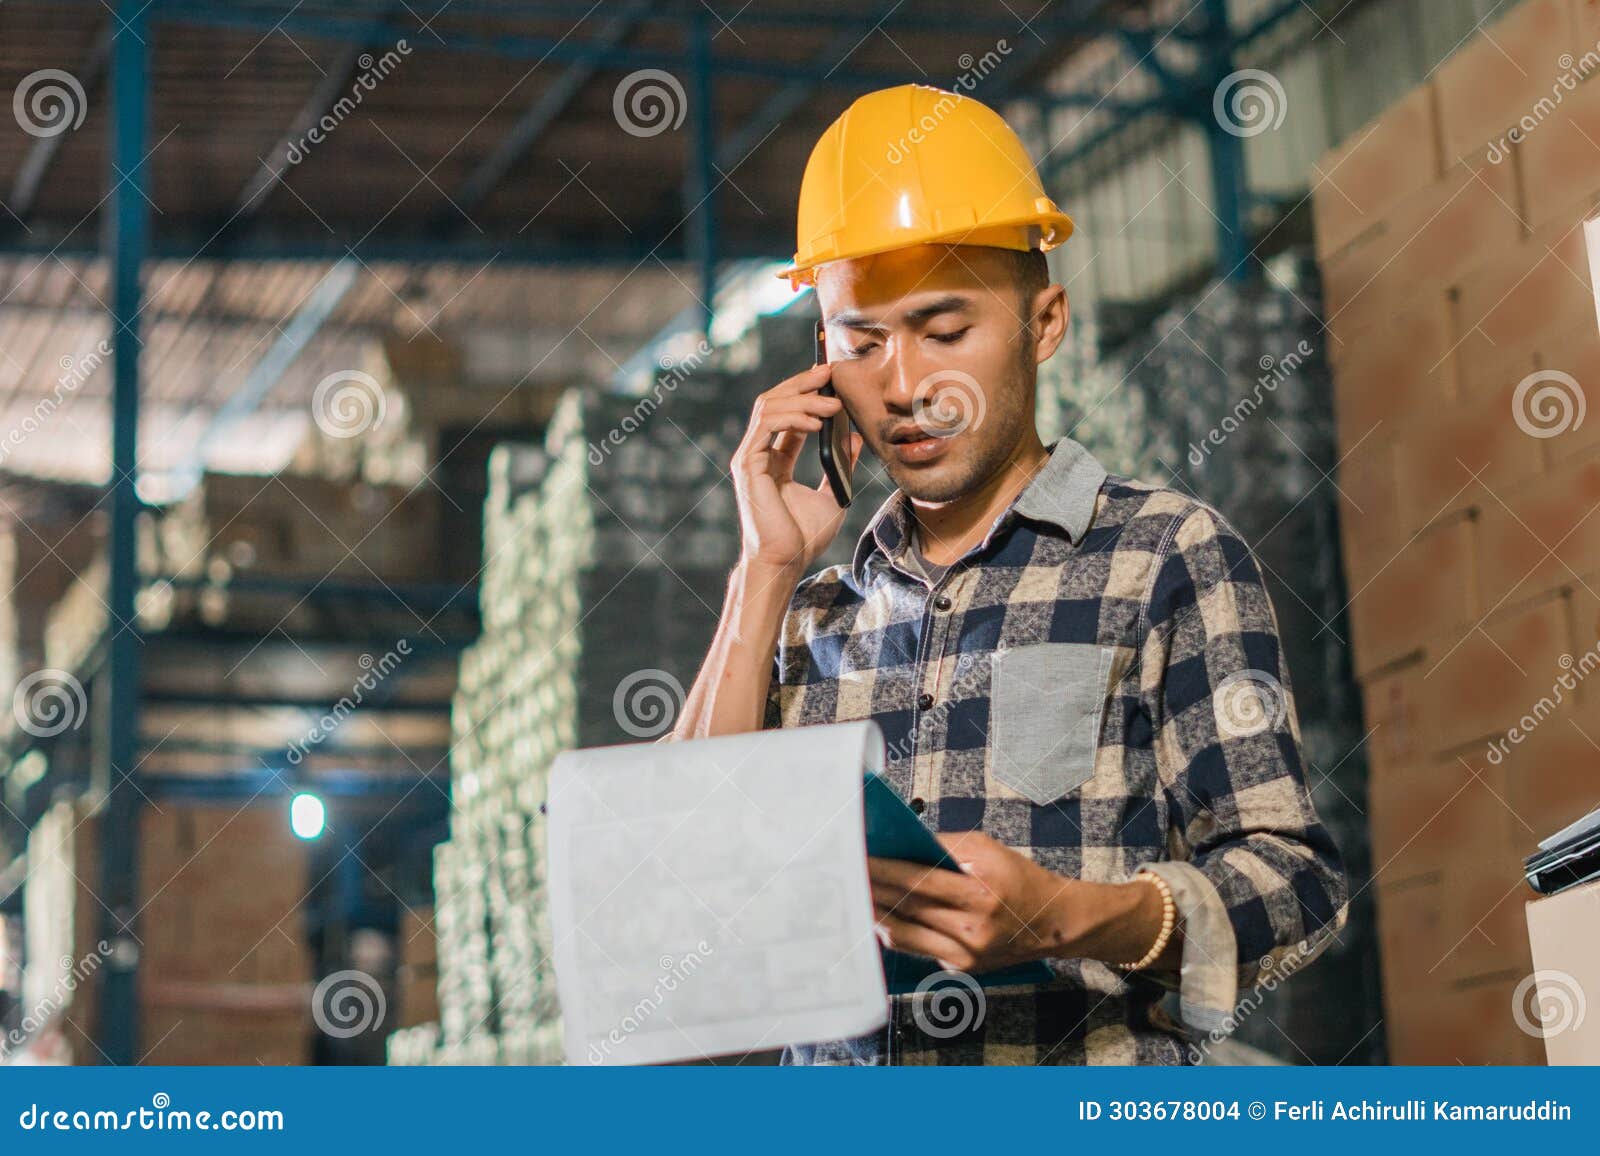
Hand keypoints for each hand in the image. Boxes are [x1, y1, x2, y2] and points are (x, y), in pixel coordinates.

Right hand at [730, 363, 863, 575]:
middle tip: (829, 371)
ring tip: (832, 403)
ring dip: (803, 399)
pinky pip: (767, 427)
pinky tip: (817, 422)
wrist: (785, 562)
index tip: (831, 378)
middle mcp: (759, 453)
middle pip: (774, 401)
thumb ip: (840, 464)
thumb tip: (854, 435)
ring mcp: (750, 458)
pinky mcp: (748, 465)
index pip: (787, 413)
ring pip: (769, 408)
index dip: (807, 392)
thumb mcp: (834, 493)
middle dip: (802, 383)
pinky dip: (792, 418)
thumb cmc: (803, 537)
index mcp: (775, 459)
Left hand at [869, 832, 1170, 972]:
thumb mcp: (987, 849)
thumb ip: (944, 847)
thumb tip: (899, 845)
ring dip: (873, 912)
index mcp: (981, 892)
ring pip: (904, 933)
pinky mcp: (961, 968)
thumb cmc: (1017, 877)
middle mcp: (973, 928)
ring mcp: (966, 954)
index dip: (883, 870)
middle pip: (906, 907)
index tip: (856, 857)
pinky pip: (916, 948)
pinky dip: (894, 930)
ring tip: (851, 893)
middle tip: (842, 872)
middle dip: (870, 889)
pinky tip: (876, 915)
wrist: (1054, 922)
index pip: (918, 880)